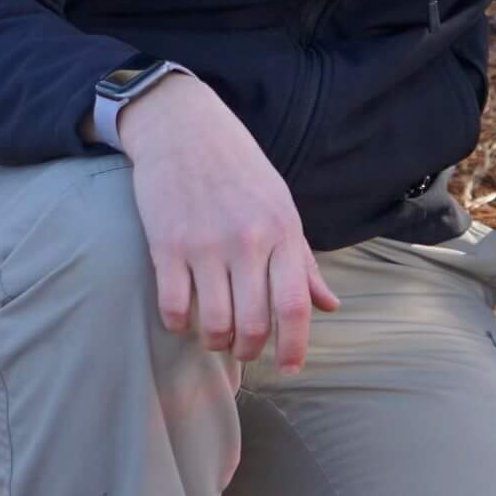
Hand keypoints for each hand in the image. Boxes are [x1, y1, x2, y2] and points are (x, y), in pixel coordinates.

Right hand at [117, 73, 338, 370]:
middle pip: (253, 324)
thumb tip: (329, 305)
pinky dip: (178, 324)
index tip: (290, 368)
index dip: (294, 346)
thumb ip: (302, 261)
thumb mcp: (280, 207)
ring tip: (215, 335)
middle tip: (244, 349)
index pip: (294, 305)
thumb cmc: (239, 170)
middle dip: (250, 350)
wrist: (184, 128)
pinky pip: (174, 306)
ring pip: (213, 324)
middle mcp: (248, 240)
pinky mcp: (166, 244)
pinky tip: (183, 317)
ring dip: (215, 342)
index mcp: (282, 231)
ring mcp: (205, 244)